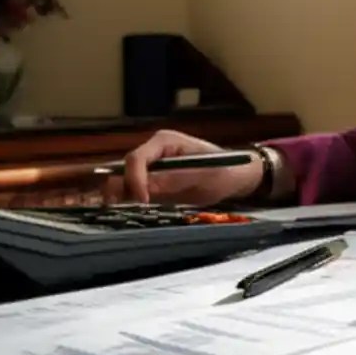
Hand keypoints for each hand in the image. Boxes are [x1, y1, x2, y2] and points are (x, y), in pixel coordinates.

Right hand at [101, 130, 263, 204]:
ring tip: (125, 212)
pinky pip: (133, 192)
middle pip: (124, 169)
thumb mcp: (202, 175)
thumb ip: (174, 179)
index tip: (143, 200)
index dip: (134, 179)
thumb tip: (145, 188)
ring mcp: (151, 167)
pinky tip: (132, 212)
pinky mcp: (153, 183)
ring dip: (122, 196)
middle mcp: (152, 152)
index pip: (136, 158)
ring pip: (124, 181)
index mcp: (163, 142)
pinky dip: (129, 202)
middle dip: (122, 189)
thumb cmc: (223, 170)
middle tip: (126, 209)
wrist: (234, 177)